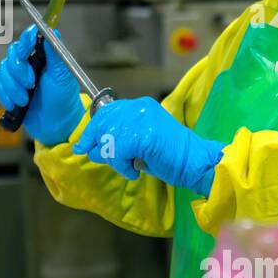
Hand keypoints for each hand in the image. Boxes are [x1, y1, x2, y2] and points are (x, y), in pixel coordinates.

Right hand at [0, 25, 84, 145]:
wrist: (55, 124)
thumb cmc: (63, 98)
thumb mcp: (63, 76)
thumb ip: (56, 54)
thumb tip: (53, 32)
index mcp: (43, 55)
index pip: (30, 38)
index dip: (26, 40)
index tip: (28, 48)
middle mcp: (28, 61)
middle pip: (13, 54)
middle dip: (19, 71)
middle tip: (30, 85)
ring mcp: (17, 74)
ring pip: (3, 69)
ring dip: (12, 87)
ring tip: (24, 100)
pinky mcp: (8, 87)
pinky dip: (3, 93)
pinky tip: (13, 103)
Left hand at [74, 96, 224, 193]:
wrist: (194, 162)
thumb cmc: (170, 156)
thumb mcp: (141, 141)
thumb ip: (120, 138)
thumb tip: (92, 147)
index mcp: (140, 106)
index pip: (106, 112)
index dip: (92, 128)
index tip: (82, 144)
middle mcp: (138, 108)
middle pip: (102, 123)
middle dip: (94, 143)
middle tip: (93, 155)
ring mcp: (140, 120)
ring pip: (107, 140)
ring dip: (114, 159)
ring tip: (129, 166)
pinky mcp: (140, 136)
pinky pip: (117, 153)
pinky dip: (123, 167)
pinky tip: (136, 170)